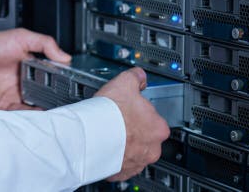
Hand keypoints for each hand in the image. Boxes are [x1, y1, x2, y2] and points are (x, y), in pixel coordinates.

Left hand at [0, 28, 70, 109]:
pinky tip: (41, 112)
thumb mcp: (23, 37)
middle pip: (45, 90)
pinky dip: (32, 114)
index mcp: (29, 63)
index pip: (51, 73)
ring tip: (59, 108)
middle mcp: (23, 79)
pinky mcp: (5, 105)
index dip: (61, 78)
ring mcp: (15, 92)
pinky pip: (21, 113)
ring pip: (36, 103)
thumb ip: (46, 44)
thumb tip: (65, 56)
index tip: (72, 83)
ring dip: (46, 106)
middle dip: (56, 95)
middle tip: (68, 98)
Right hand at [94, 67, 170, 181]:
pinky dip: (114, 156)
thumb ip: (135, 77)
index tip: (130, 108)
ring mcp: (137, 162)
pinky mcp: (122, 172)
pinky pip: (120, 163)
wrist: (90, 137)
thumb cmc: (109, 114)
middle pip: (145, 136)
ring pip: (133, 151)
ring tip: (108, 132)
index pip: (154, 117)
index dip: (140, 110)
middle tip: (118, 120)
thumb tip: (138, 76)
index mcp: (158, 128)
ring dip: (124, 143)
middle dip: (133, 129)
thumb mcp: (125, 82)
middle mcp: (152, 148)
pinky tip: (104, 145)